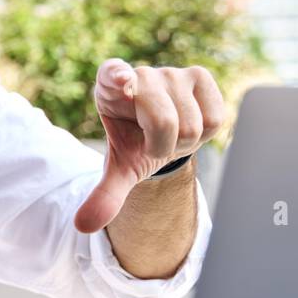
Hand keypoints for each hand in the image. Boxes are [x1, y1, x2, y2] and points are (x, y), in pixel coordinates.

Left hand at [73, 59, 224, 233]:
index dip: (117, 76)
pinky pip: (214, 117)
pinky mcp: (200, 75)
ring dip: (183, 142)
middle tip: (155, 144)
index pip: (111, 73)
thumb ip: (105, 194)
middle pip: (164, 122)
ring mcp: (171, 72)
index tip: (122, 81)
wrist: (162, 132)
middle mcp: (140, 73)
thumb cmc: (135, 143)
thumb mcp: (120, 168)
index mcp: (109, 86)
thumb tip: (84, 226)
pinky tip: (190, 124)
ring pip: (191, 124)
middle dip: (163, 147)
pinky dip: (205, 133)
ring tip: (171, 134)